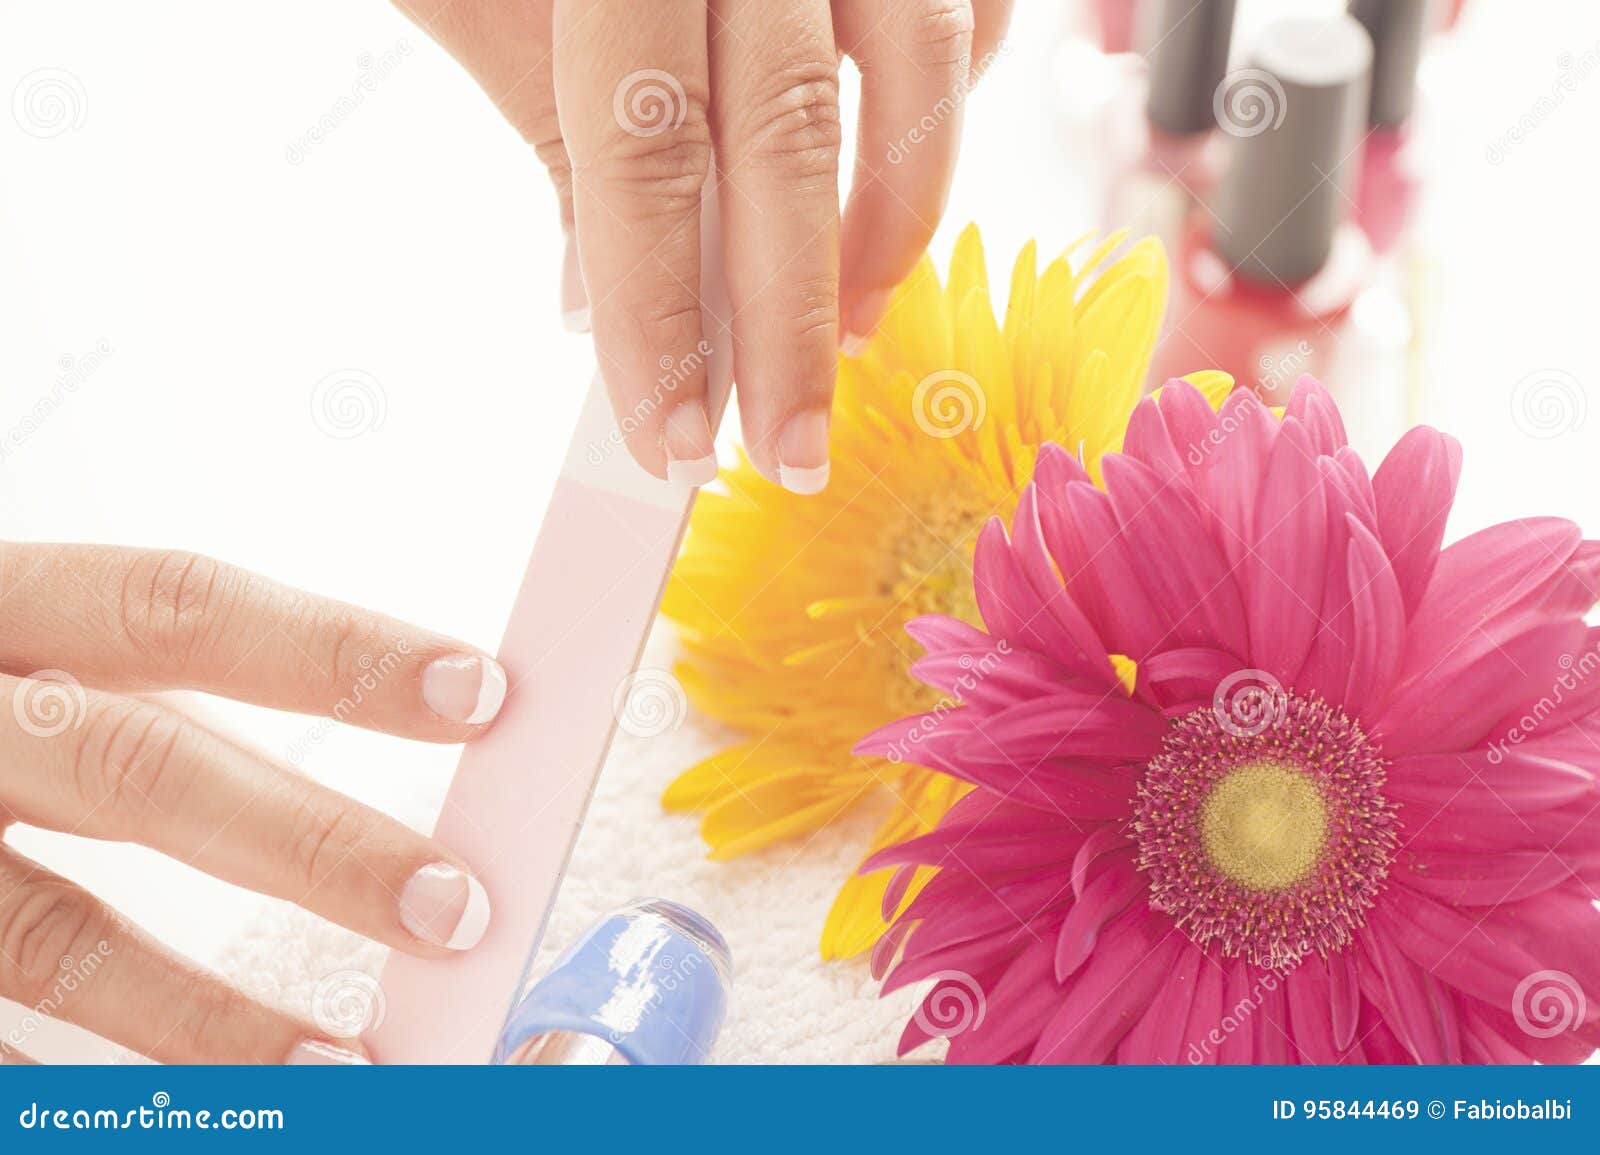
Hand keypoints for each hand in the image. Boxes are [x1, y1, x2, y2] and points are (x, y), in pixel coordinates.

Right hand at [0, 545, 507, 1063]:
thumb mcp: (28, 659)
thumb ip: (159, 703)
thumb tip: (392, 732)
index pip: (181, 607)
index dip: (333, 648)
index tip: (480, 691)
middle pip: (139, 771)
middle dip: (309, 844)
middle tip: (453, 907)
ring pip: (55, 935)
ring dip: (213, 1019)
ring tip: (346, 1075)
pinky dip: (83, 1091)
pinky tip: (188, 1124)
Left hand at [396, 0, 1011, 490]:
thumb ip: (542, 114)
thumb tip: (592, 297)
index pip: (640, 145)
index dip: (658, 309)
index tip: (669, 437)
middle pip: (790, 136)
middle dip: (789, 320)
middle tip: (786, 449)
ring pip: (914, 77)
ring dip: (885, 233)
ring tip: (841, 336)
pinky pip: (969, 12)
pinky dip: (942, 109)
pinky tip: (888, 176)